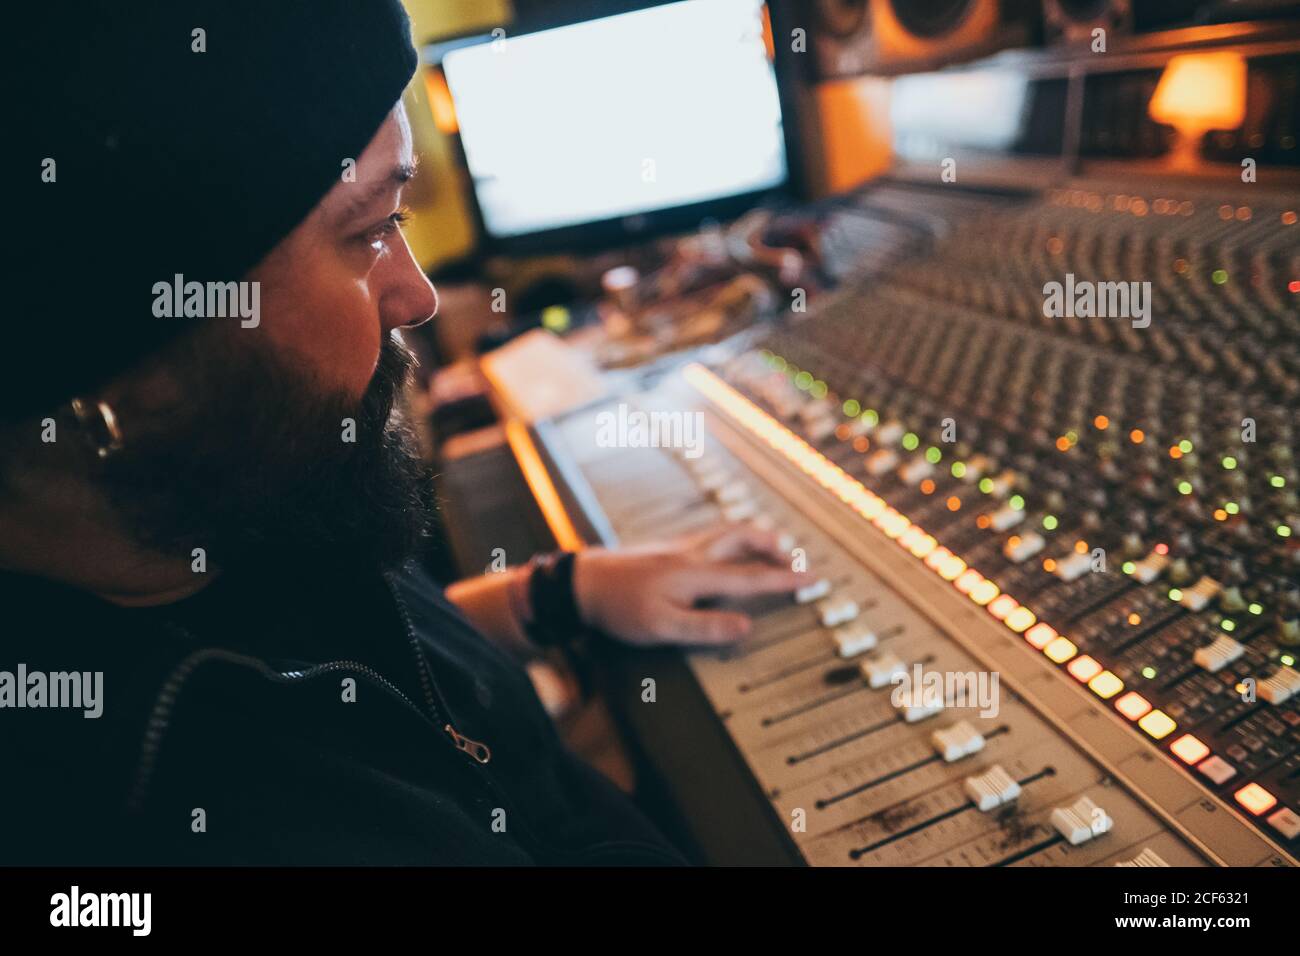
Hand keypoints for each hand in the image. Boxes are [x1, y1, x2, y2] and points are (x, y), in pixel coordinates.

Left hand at [572, 523, 806, 646]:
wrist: (583, 583)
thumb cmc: (619, 608)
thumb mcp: (663, 628)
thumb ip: (706, 628)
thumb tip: (746, 627)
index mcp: (695, 574)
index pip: (750, 576)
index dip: (784, 579)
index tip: (811, 579)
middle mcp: (692, 554)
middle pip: (743, 538)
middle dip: (773, 546)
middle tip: (795, 559)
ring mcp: (679, 547)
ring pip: (727, 531)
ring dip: (754, 537)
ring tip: (771, 547)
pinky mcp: (667, 547)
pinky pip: (711, 534)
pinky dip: (732, 537)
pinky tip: (728, 546)